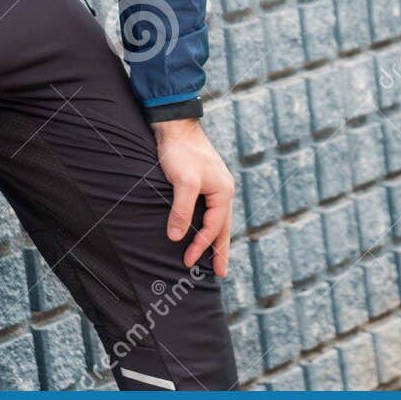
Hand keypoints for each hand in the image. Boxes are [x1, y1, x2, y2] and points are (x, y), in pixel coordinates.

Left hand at [153, 119, 233, 276]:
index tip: (187, 262)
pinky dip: (209, 224)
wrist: (176, 125)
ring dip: (216, 239)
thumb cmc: (181, 152)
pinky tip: (204, 228)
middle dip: (221, 251)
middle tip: (221, 274)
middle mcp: (224, 190)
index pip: (213, 228)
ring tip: (215, 257)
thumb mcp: (182, 182)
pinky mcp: (205, 182)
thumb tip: (177, 238)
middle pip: (224, 227)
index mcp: (223, 192)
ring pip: (218, 219)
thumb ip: (182, 211)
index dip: (200, 246)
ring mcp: (216, 186)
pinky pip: (210, 210)